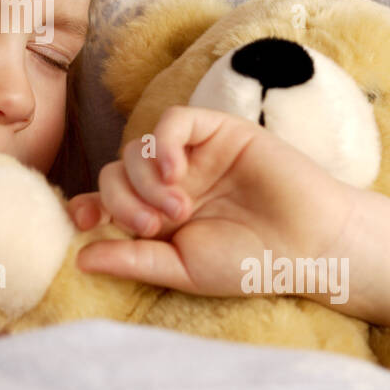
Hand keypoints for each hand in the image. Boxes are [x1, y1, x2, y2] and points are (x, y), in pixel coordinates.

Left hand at [66, 105, 361, 297]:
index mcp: (157, 215)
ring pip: (137, 147)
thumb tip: (79, 259)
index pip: (104, 201)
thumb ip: (133, 260)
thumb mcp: (183, 269)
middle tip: (155, 226)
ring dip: (144, 179)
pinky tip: (176, 171)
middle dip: (123, 201)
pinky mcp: (217, 130)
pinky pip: (172, 121)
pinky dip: (162, 143)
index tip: (84, 223)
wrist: (311, 245)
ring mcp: (192, 154)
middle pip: (115, 174)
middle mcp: (169, 182)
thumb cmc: (250, 262)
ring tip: (177, 210)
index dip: (87, 207)